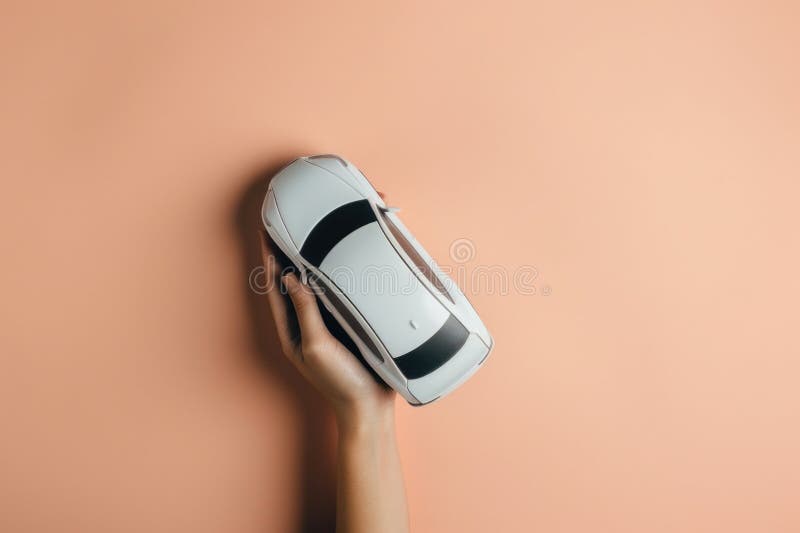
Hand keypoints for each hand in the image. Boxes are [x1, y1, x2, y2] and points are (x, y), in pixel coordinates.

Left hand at [259, 231, 394, 425]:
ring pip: (317, 286)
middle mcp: (308, 324)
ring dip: (314, 263)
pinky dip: (339, 277)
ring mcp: (329, 324)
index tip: (266, 233)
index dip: (269, 260)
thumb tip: (289, 276)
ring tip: (314, 236)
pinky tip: (345, 262)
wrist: (371, 407)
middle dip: (290, 256)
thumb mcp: (316, 345)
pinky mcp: (350, 324)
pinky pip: (340, 295)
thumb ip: (304, 310)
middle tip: (290, 226)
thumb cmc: (339, 382)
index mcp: (291, 331)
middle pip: (294, 282)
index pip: (274, 288)